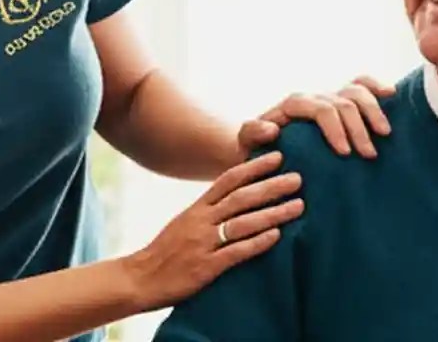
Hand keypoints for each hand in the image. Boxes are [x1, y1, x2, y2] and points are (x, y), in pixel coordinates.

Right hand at [126, 151, 302, 310]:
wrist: (139, 280)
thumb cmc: (166, 252)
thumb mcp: (186, 223)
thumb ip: (210, 211)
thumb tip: (241, 198)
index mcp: (197, 209)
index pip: (228, 180)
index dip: (254, 167)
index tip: (278, 156)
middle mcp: (201, 222)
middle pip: (241, 198)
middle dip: (271, 186)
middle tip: (297, 178)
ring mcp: (203, 244)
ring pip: (243, 223)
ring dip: (273, 213)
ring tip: (298, 206)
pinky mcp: (205, 268)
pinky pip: (235, 252)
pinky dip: (257, 243)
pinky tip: (277, 236)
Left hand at [238, 75, 395, 157]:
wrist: (261, 146)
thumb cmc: (254, 148)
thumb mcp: (247, 143)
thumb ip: (253, 133)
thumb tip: (273, 127)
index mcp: (293, 104)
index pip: (321, 109)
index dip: (336, 128)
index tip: (345, 154)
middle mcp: (314, 96)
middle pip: (343, 102)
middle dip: (359, 127)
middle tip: (369, 155)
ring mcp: (328, 97)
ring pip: (356, 91)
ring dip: (374, 111)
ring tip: (384, 135)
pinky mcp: (341, 102)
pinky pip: (361, 85)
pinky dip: (376, 86)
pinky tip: (392, 95)